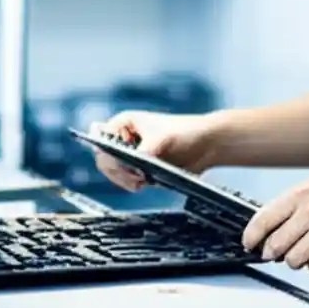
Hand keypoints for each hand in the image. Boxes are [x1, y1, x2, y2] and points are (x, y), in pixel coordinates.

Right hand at [90, 110, 219, 191]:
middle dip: (117, 170)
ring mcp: (132, 154)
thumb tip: (131, 167)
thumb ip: (144, 152)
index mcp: (124, 123)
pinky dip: (133, 184)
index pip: (101, 138)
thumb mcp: (161, 139)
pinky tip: (144, 184)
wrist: (207, 144)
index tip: (121, 163)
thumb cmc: (185, 131)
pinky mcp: (141, 169)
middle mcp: (124, 138)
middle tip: (134, 177)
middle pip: (105, 158)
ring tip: (140, 182)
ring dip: (124, 179)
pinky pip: (128, 180)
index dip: (106, 152)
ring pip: (114, 172)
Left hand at [241, 172, 308, 272]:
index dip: (251, 236)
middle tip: (277, 253)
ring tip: (306, 251)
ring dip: (295, 260)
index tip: (249, 244)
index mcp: (301, 195)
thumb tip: (269, 227)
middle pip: (275, 245)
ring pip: (293, 260)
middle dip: (273, 253)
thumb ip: (292, 205)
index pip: (263, 220)